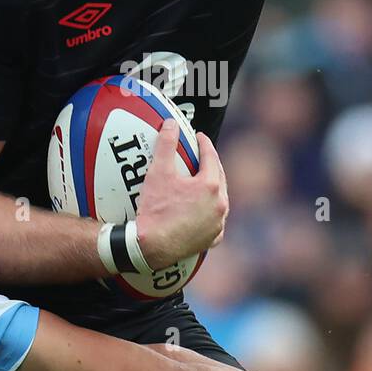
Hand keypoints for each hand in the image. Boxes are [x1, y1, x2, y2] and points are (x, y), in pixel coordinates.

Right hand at [134, 120, 228, 268]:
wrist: (151, 246)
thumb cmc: (155, 209)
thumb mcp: (158, 172)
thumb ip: (166, 144)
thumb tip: (171, 123)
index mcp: (211, 186)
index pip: (210, 157)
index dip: (204, 143)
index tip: (198, 136)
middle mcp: (220, 205)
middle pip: (219, 178)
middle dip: (211, 165)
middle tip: (202, 156)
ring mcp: (217, 224)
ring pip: (220, 200)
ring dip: (214, 190)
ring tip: (204, 182)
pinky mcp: (211, 239)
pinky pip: (216, 223)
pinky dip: (211, 214)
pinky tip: (204, 212)